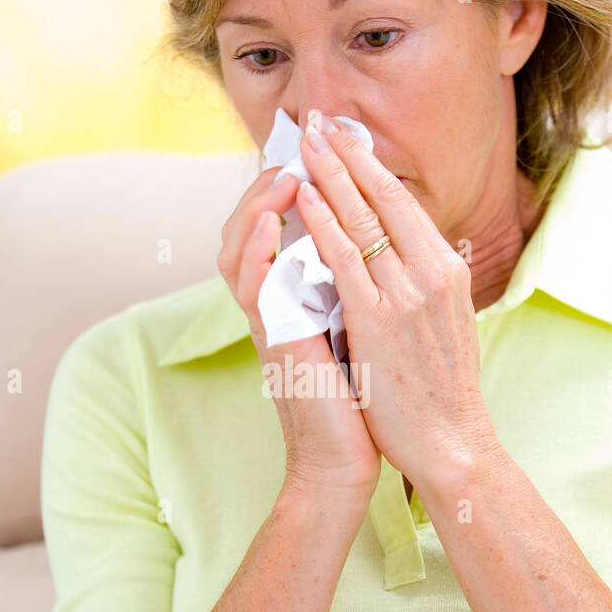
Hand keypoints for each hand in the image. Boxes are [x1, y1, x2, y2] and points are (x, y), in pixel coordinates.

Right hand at [217, 163, 381, 500]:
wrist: (345, 460)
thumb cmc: (355, 399)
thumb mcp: (354, 327)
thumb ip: (348, 287)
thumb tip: (373, 244)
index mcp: (290, 296)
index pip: (274, 227)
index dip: (287, 188)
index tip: (320, 154)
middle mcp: (272, 304)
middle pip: (245, 228)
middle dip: (267, 184)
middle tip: (299, 151)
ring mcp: (268, 323)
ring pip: (237, 250)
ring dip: (258, 206)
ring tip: (284, 174)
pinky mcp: (273, 344)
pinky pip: (252, 289)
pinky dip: (257, 251)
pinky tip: (274, 223)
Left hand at [295, 112, 498, 486]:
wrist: (449, 443)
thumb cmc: (440, 391)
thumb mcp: (443, 323)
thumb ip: (424, 284)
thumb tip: (406, 252)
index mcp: (448, 271)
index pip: (406, 204)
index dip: (372, 167)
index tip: (347, 139)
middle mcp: (433, 273)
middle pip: (385, 197)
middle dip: (348, 156)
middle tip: (320, 123)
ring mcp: (407, 295)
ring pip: (363, 220)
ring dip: (330, 176)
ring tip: (305, 146)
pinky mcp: (379, 321)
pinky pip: (344, 260)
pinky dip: (322, 223)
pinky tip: (302, 199)